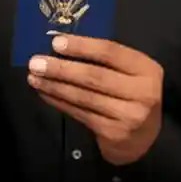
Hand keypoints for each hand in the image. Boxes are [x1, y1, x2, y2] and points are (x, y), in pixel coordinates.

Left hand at [27, 34, 163, 164]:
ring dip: (54, 86)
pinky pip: (80, 113)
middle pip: (95, 76)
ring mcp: (129, 115)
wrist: (144, 138)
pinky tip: (45, 94)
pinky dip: (59, 102)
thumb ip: (105, 60)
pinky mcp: (114, 133)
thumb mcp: (130, 73)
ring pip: (84, 97)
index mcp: (147, 69)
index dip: (82, 46)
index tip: (56, 42)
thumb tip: (61, 46)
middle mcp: (142, 92)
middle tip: (35, 62)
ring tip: (34, 78)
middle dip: (61, 68)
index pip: (111, 52)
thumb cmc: (132, 95)